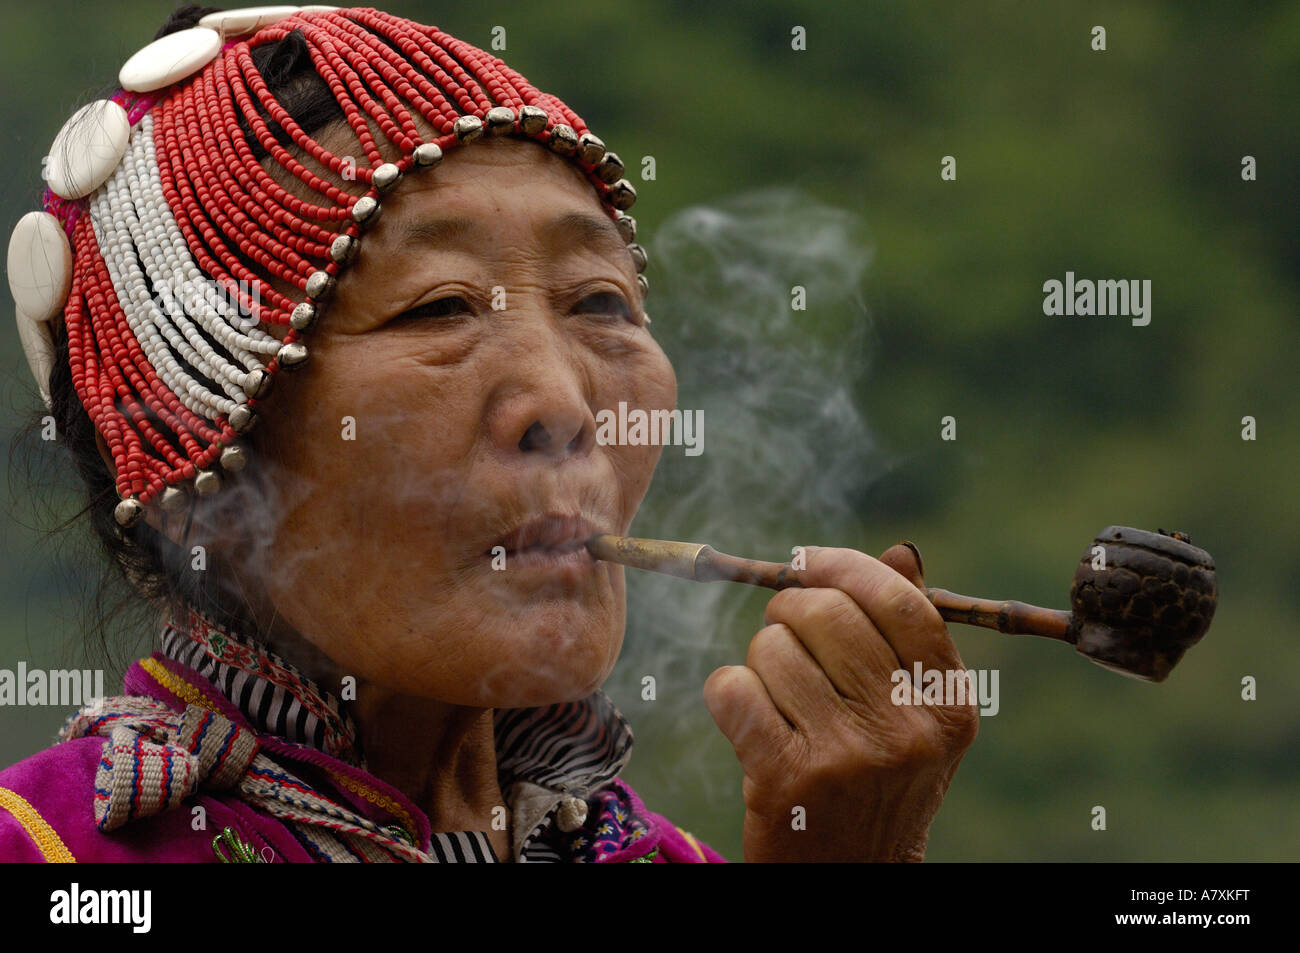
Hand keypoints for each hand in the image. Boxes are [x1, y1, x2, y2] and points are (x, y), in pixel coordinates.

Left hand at [702, 543, 978, 861]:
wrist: (851, 876)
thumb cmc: (879, 780)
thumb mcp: (916, 717)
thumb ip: (908, 634)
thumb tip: (900, 553)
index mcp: (947, 705)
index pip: (898, 601)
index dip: (844, 566)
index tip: (809, 561)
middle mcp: (906, 730)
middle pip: (826, 613)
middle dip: (788, 610)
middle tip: (784, 632)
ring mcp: (847, 756)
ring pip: (772, 648)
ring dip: (760, 659)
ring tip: (777, 695)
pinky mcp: (787, 779)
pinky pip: (732, 688)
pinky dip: (727, 692)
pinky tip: (746, 719)